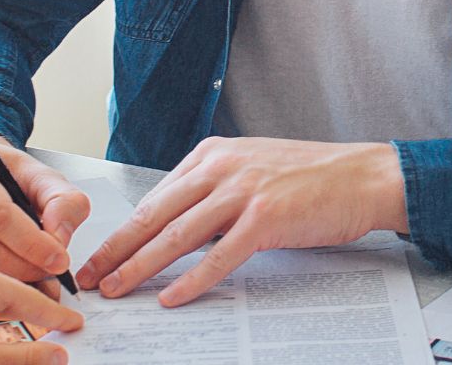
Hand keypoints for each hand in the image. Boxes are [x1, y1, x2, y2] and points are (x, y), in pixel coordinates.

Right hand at [0, 133, 90, 286]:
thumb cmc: (5, 174)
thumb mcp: (41, 176)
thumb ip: (62, 200)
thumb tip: (58, 237)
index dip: (31, 241)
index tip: (58, 259)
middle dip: (20, 266)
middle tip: (49, 277)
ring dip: (5, 279)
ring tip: (34, 281)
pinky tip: (8, 282)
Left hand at [76, 136, 406, 307]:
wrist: (362, 175)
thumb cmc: (311, 178)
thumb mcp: (251, 170)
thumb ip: (213, 193)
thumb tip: (176, 231)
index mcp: (212, 154)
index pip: (154, 197)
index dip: (122, 230)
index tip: (99, 254)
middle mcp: (221, 167)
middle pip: (154, 215)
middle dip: (116, 249)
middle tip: (89, 275)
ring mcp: (243, 191)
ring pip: (176, 235)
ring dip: (140, 266)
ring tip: (116, 289)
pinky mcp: (265, 218)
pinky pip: (218, 256)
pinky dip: (191, 280)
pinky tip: (171, 297)